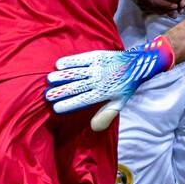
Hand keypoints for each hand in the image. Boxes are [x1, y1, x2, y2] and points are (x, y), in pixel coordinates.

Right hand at [45, 35, 175, 128]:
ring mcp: (97, 67)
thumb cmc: (125, 86)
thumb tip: (93, 127)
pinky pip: (80, 59)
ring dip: (62, 76)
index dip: (69, 104)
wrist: (136, 65)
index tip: (56, 108)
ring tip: (50, 80)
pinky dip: (69, 62)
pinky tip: (59, 65)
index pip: (83, 100)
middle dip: (60, 92)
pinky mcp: (97, 56)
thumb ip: (106, 115)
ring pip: (76, 73)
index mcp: (103, 93)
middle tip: (47, 96)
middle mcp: (99, 80)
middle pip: (76, 87)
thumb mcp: (119, 103)